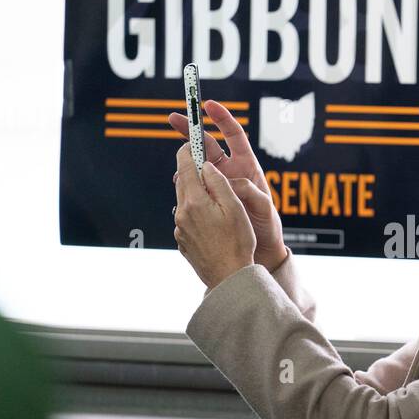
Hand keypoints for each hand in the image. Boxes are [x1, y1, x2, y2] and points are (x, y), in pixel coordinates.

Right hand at [170, 99, 288, 270]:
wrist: (258, 249)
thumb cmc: (267, 226)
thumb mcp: (262, 206)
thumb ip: (249, 191)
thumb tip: (229, 182)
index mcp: (247, 166)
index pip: (234, 135)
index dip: (222, 118)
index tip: (207, 105)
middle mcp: (231, 171)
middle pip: (208, 145)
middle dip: (191, 131)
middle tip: (173, 119)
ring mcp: (218, 184)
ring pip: (197, 166)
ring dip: (185, 162)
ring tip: (178, 167)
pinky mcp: (209, 198)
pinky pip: (194, 186)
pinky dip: (185, 183)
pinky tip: (179, 186)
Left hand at [173, 142, 256, 291]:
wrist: (229, 277)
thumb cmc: (237, 243)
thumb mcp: (234, 207)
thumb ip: (219, 183)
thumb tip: (207, 166)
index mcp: (194, 201)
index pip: (185, 165)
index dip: (189, 149)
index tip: (192, 140)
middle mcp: (182, 213)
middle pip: (183, 182)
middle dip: (194, 172)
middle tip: (209, 168)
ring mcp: (180, 229)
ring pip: (185, 201)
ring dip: (197, 195)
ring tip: (217, 202)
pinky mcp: (182, 241)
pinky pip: (187, 220)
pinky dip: (197, 215)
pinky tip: (214, 225)